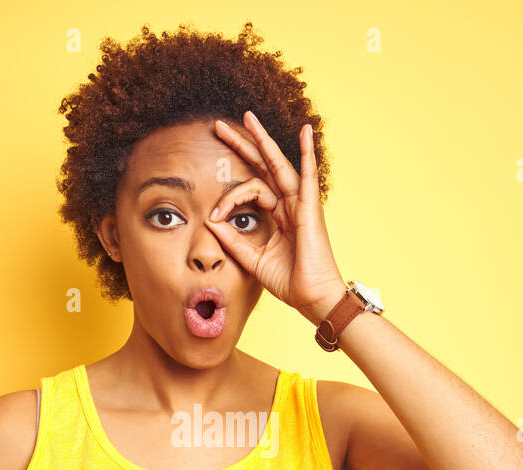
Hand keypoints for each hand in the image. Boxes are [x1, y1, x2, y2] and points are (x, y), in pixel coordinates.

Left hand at [207, 111, 346, 326]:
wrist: (312, 298)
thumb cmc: (290, 281)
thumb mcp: (252, 258)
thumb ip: (233, 240)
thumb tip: (210, 223)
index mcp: (278, 215)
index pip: (250, 191)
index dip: (227, 198)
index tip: (212, 216)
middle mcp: (290, 204)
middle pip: (262, 166)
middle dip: (241, 145)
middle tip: (218, 127)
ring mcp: (301, 204)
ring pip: (278, 164)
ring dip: (263, 140)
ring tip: (247, 118)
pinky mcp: (310, 209)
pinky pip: (308, 176)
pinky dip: (307, 153)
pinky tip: (305, 131)